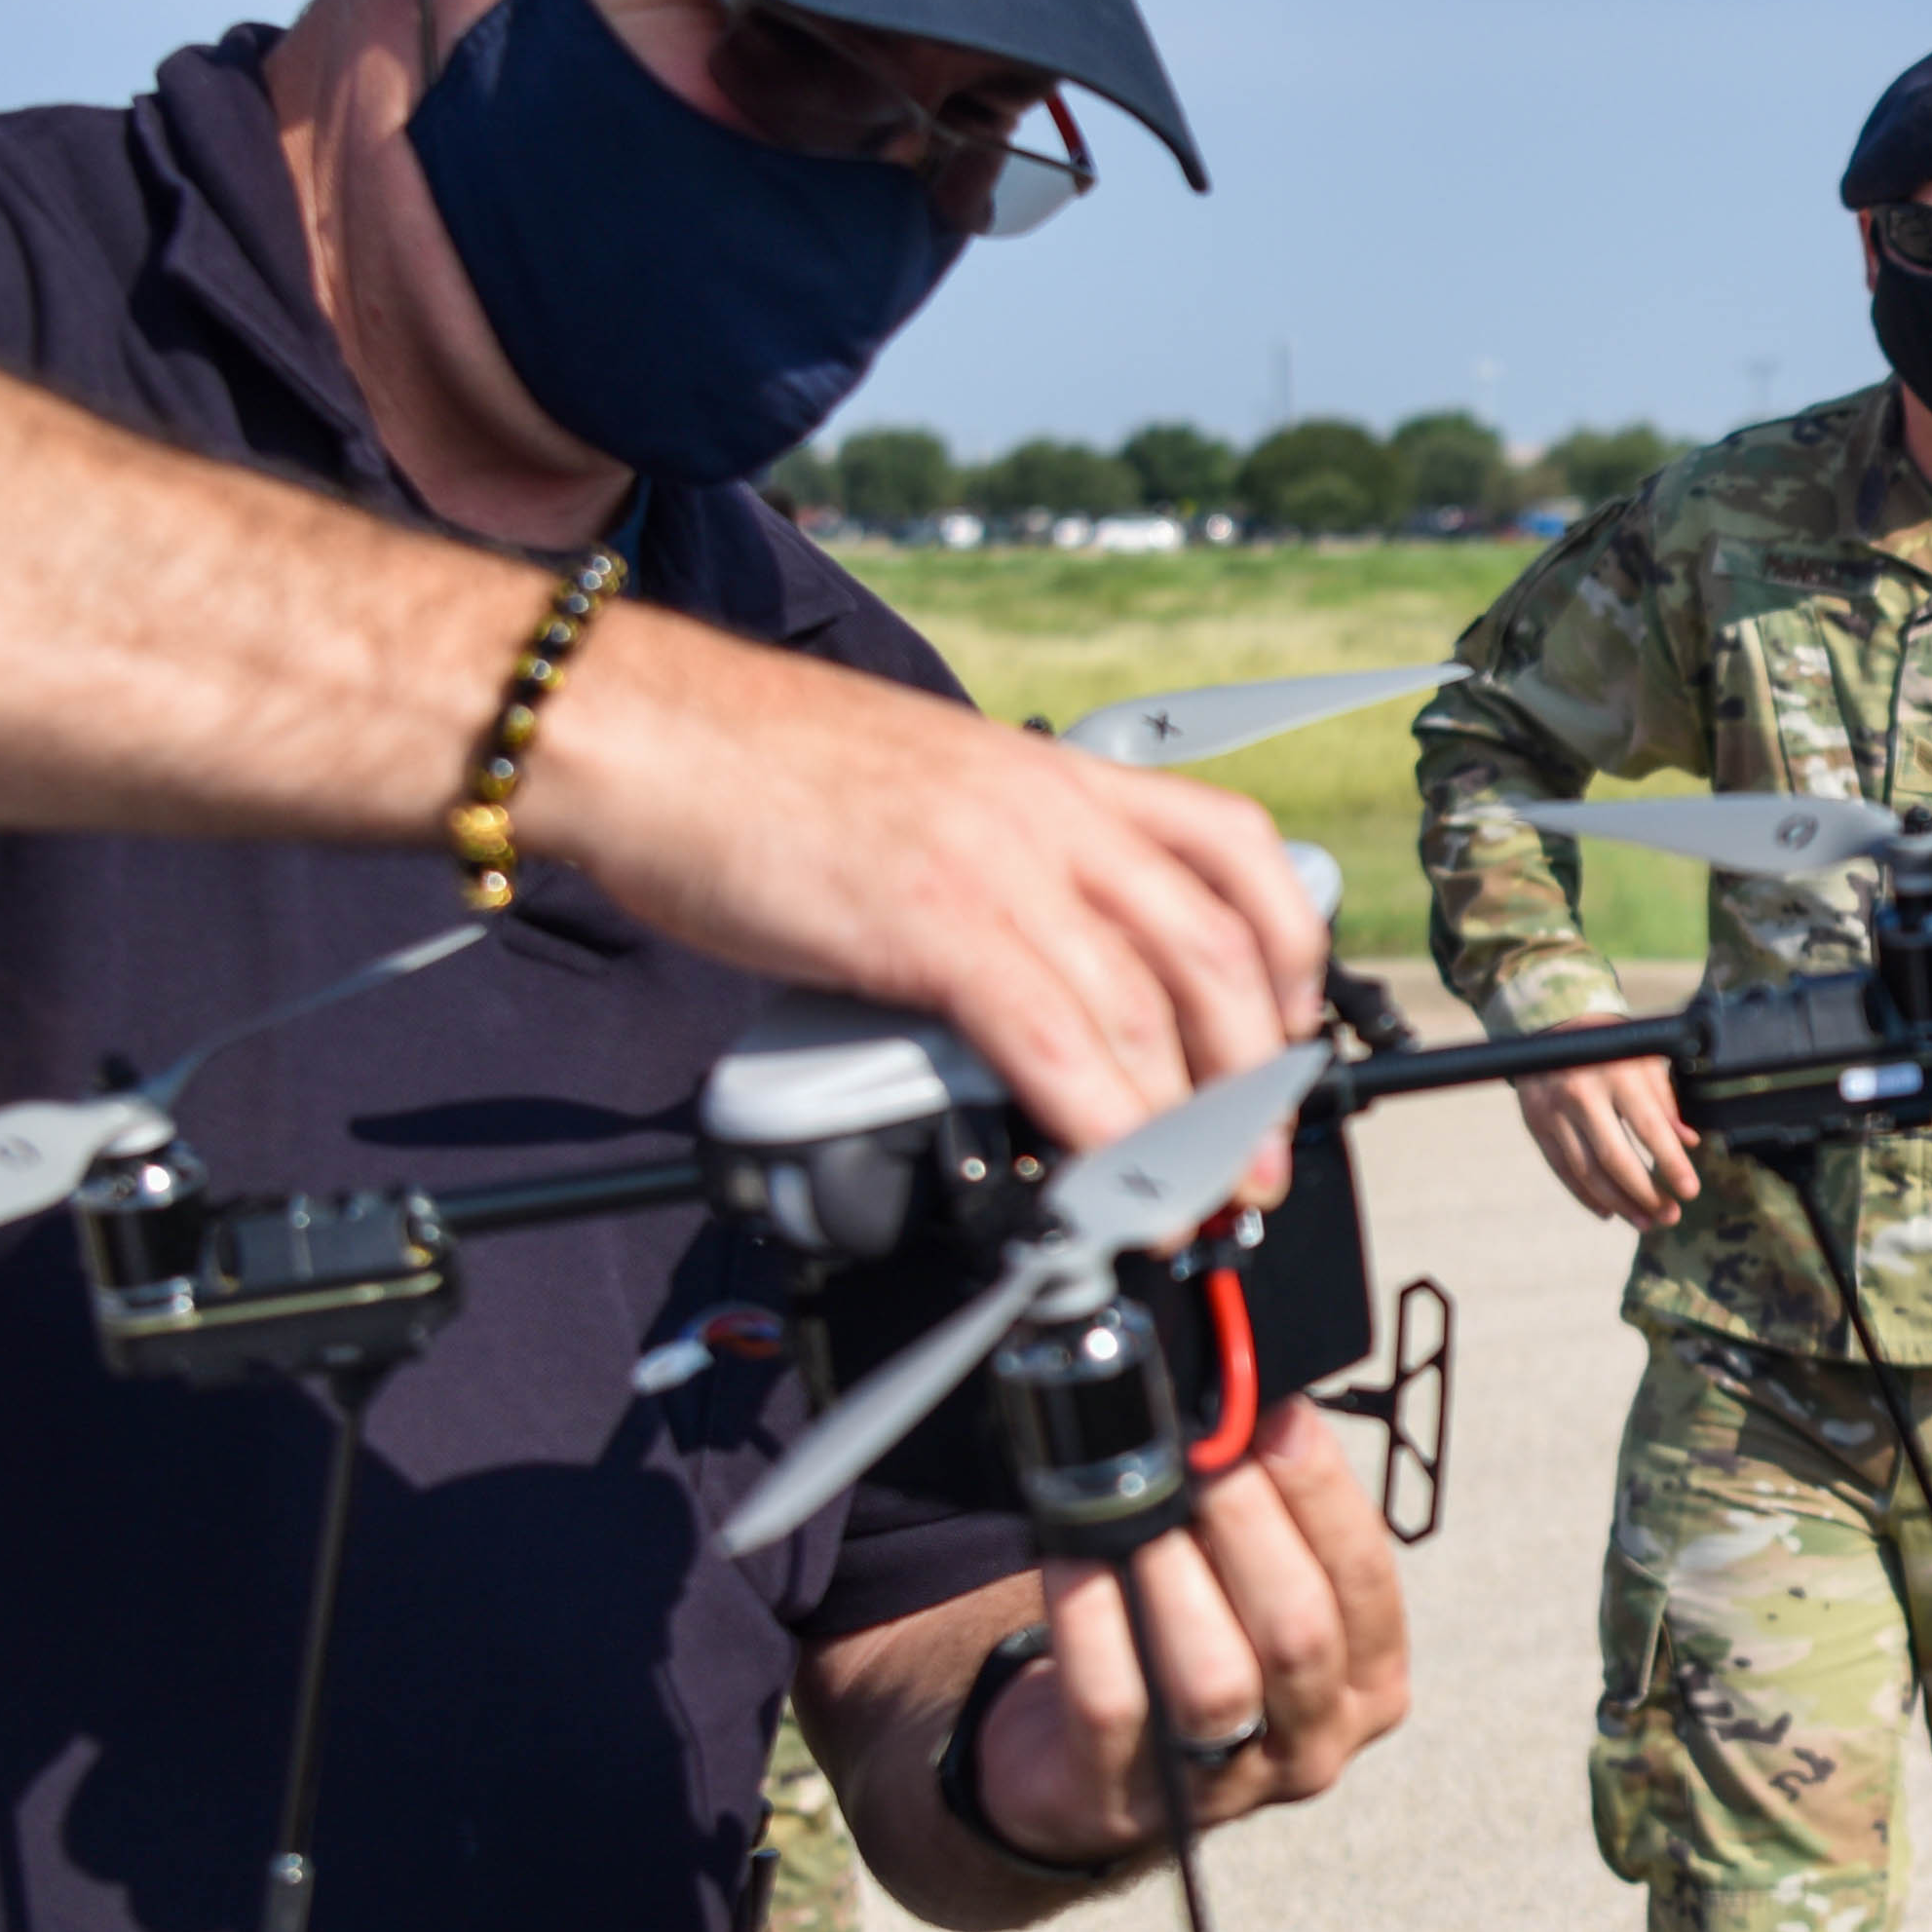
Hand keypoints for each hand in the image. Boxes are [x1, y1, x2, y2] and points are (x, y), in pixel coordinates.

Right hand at [536, 612, 1326, 1164]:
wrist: (643, 731)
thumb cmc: (755, 768)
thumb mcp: (928, 795)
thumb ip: (999, 871)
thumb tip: (1028, 973)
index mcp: (1060, 776)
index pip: (1235, 851)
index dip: (1287, 956)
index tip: (1287, 1038)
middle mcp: (1054, 812)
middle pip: (1215, 950)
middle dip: (1257, 1075)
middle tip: (1258, 1159)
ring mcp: (1002, 865)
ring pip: (1150, 1008)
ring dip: (1190, 1125)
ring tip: (1198, 1200)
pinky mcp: (937, 925)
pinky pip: (1059, 1041)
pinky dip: (1106, 1126)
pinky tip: (1116, 1181)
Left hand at [961, 1400, 1414, 1871]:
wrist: (1085, 1769)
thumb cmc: (1183, 1646)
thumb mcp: (1252, 1593)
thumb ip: (1269, 1520)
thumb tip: (1245, 1404)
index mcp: (1368, 1684)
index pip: (1365, 1580)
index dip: (1321, 1491)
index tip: (1273, 1415)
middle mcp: (1312, 1747)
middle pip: (1298, 1634)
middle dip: (1247, 1524)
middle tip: (1198, 1453)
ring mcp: (1221, 1788)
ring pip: (1214, 1682)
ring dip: (1171, 1574)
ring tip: (1136, 1504)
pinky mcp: (1121, 1801)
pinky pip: (1110, 1703)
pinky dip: (1090, 1618)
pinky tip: (1073, 1553)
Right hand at [1515, 1051, 1701, 1224]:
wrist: (1552, 1027)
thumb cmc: (1610, 1046)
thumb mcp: (1644, 1059)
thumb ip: (1665, 1101)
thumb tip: (1690, 1141)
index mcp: (1616, 1072)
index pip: (1648, 1127)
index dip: (1671, 1163)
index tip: (1690, 1191)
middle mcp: (1580, 1092)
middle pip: (1614, 1158)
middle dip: (1645, 1193)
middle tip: (1670, 1216)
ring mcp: (1552, 1111)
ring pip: (1586, 1171)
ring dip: (1619, 1203)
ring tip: (1645, 1222)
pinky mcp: (1535, 1125)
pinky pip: (1562, 1170)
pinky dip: (1586, 1196)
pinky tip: (1608, 1211)